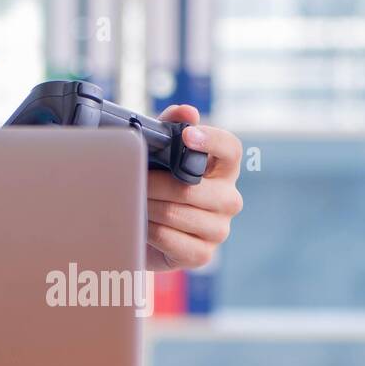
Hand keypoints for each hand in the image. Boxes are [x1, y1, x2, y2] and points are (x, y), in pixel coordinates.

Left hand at [144, 105, 243, 271]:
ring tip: (133, 201)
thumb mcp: (158, 154)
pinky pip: (171, 239)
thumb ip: (169, 128)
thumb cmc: (154, 186)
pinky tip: (141, 223)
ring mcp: (219, 229)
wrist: (140, 231)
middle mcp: (228, 199)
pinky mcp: (203, 254)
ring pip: (177, 213)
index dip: (211, 140)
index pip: (231, 149)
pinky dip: (149, 230)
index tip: (187, 135)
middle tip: (133, 180)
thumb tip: (187, 111)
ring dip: (148, 206)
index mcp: (222, 169)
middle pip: (192, 188)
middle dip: (155, 184)